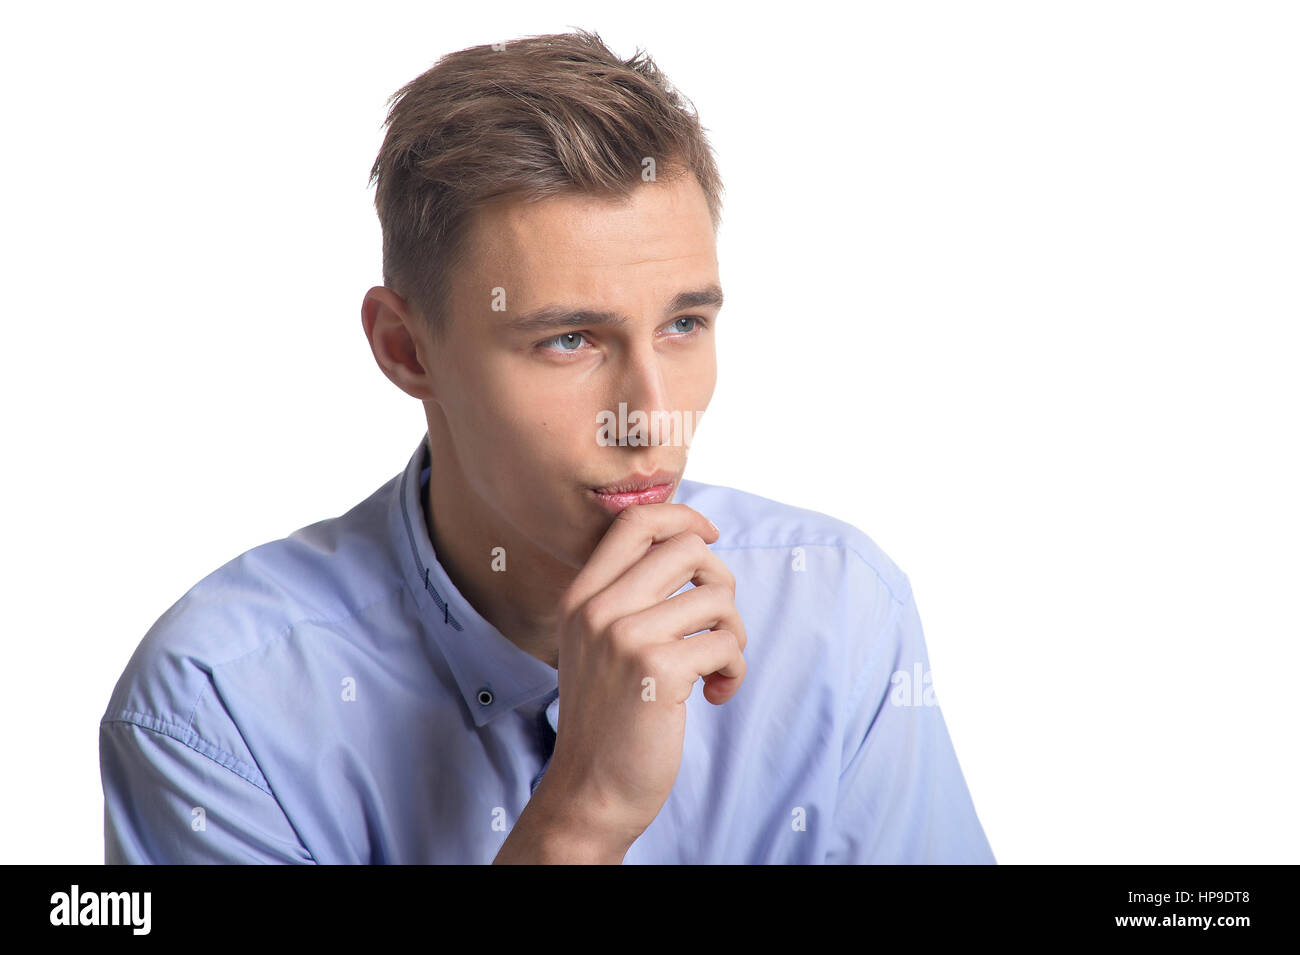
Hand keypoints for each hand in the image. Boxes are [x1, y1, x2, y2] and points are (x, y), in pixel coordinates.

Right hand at [527, 502, 746, 857]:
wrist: (591, 790)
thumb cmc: (609, 717)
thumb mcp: (597, 644)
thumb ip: (626, 596)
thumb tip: (693, 544)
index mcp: (581, 596)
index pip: (635, 521)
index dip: (684, 516)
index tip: (710, 534)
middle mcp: (597, 609)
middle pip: (687, 548)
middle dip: (721, 581)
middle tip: (716, 622)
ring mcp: (625, 637)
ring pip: (718, 597)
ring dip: (734, 634)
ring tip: (715, 666)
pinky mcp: (657, 669)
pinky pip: (726, 643)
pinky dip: (734, 670)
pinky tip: (715, 694)